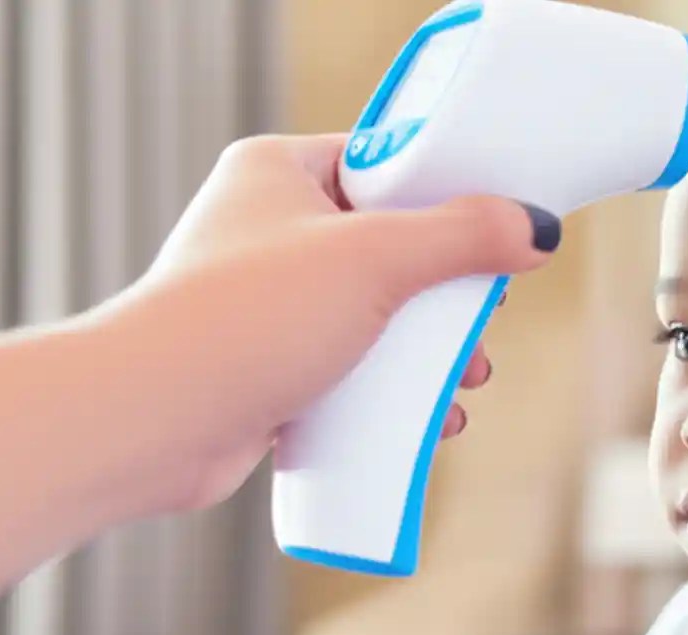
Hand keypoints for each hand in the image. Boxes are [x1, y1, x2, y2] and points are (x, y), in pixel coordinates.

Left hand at [92, 134, 560, 511]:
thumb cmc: (247, 318)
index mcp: (278, 172)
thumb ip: (462, 236)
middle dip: (446, 295)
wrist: (152, 421)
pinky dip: (391, 392)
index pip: (382, 161)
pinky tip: (431, 421)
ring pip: (373, 317)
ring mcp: (265, 302)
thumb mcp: (374, 260)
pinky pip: (347, 370)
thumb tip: (536, 229)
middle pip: (389, 248)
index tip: (495, 227)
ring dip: (428, 352)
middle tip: (483, 324)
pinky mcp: (266, 367)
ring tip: (467, 383)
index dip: (445, 192)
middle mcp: (267, 229)